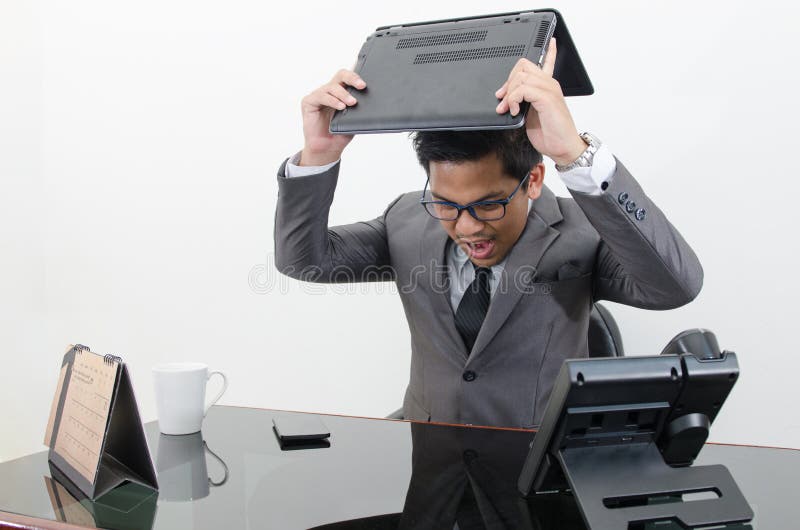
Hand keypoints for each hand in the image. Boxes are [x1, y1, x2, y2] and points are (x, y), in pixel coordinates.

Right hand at [299, 69, 365, 165]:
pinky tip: (340, 106)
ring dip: (343, 94)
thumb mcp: (354, 120)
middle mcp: (329, 91)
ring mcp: (318, 95)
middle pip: (340, 75)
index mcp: (341, 93)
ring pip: (332, 87)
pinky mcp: (308, 102)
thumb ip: (360, 109)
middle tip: (361, 86)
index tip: (365, 84)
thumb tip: (371, 102)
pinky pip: (321, 96)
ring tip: (352, 103)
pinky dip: (332, 100)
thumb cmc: (340, 135)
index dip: (356, 77)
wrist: (327, 149)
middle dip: (352, 78)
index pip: (348, 78)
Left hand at [494, 39, 585, 166]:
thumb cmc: (550, 133)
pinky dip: (513, 100)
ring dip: (508, 94)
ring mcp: (549, 90)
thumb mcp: (530, 115)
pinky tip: (514, 111)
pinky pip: (523, 89)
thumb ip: (521, 102)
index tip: (550, 41)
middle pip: (523, 66)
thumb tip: (505, 100)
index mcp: (547, 87)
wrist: (563, 147)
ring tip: (508, 109)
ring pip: (520, 77)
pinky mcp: (547, 99)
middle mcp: (549, 84)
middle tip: (503, 100)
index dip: (548, 50)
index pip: (548, 61)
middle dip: (507, 83)